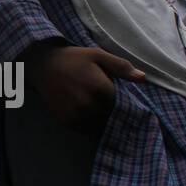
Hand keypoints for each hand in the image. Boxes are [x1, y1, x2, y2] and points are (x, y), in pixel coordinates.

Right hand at [28, 44, 144, 136]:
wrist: (42, 64)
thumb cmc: (72, 58)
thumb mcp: (97, 55)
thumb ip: (121, 67)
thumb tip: (144, 78)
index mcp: (100, 89)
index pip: (120, 104)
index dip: (118, 99)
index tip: (112, 93)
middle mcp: (89, 105)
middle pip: (110, 116)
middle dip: (109, 109)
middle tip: (100, 99)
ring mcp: (76, 115)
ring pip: (98, 125)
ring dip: (99, 119)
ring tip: (92, 106)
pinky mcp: (66, 121)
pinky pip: (84, 129)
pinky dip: (87, 124)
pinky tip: (83, 111)